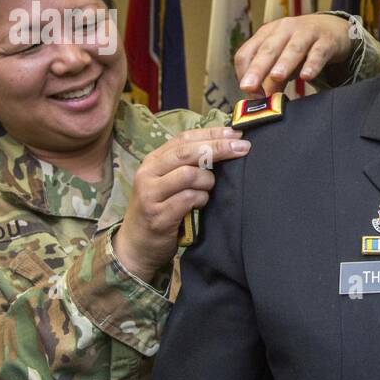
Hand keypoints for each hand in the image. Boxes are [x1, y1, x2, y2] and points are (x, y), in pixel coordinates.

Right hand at [115, 127, 251, 280]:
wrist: (136, 246)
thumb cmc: (160, 210)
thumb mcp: (168, 182)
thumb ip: (188, 165)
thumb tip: (225, 146)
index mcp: (153, 161)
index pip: (184, 138)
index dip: (211, 134)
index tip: (236, 133)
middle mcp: (148, 173)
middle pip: (188, 152)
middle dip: (219, 148)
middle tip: (243, 148)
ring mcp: (151, 194)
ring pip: (189, 174)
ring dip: (208, 181)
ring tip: (209, 190)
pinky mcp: (158, 215)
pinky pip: (188, 199)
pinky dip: (201, 199)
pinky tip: (201, 204)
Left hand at [234, 14, 353, 95]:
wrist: (334, 28)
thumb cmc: (303, 46)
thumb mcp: (284, 61)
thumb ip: (273, 81)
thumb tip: (263, 101)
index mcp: (267, 34)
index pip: (248, 52)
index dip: (245, 72)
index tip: (249, 93)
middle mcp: (284, 30)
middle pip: (267, 49)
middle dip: (257, 69)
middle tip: (249, 87)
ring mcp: (306, 33)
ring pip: (293, 48)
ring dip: (283, 63)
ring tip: (276, 78)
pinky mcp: (326, 41)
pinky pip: (318, 53)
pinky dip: (312, 64)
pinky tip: (307, 77)